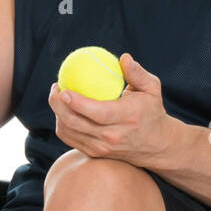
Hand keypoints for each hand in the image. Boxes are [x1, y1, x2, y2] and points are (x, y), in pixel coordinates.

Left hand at [48, 54, 176, 163]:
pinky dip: (62, 124)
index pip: (97, 113)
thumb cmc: (151, 111)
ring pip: (69, 131)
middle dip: (58, 105)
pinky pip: (70, 138)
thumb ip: (138, 73)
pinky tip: (63, 110)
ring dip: (57, 113)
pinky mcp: (94, 153)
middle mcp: (112, 136)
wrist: (155, 145)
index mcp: (127, 118)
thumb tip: (124, 58)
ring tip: (57, 97)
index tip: (64, 89)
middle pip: (76, 123)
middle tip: (56, 88)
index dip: (77, 102)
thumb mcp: (152, 89)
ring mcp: (101, 148)